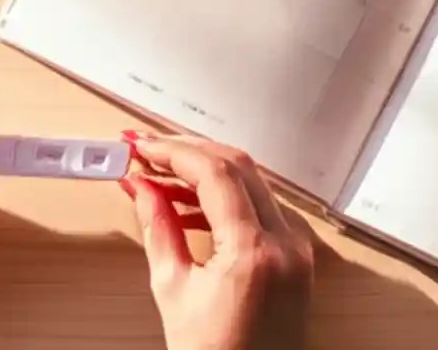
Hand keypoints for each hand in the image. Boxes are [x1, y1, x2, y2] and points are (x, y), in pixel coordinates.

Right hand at [118, 134, 313, 349]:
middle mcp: (286, 244)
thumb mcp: (173, 291)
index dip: (172, 150)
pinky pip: (262, 208)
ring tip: (158, 178)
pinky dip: (226, 198)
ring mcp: (298, 250)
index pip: (214, 173)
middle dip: (188, 152)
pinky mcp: (297, 258)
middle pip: (238, 167)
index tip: (139, 146)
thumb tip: (141, 187)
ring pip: (252, 183)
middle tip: (145, 150)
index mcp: (254, 252)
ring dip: (205, 172)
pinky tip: (189, 203)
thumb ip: (157, 228)